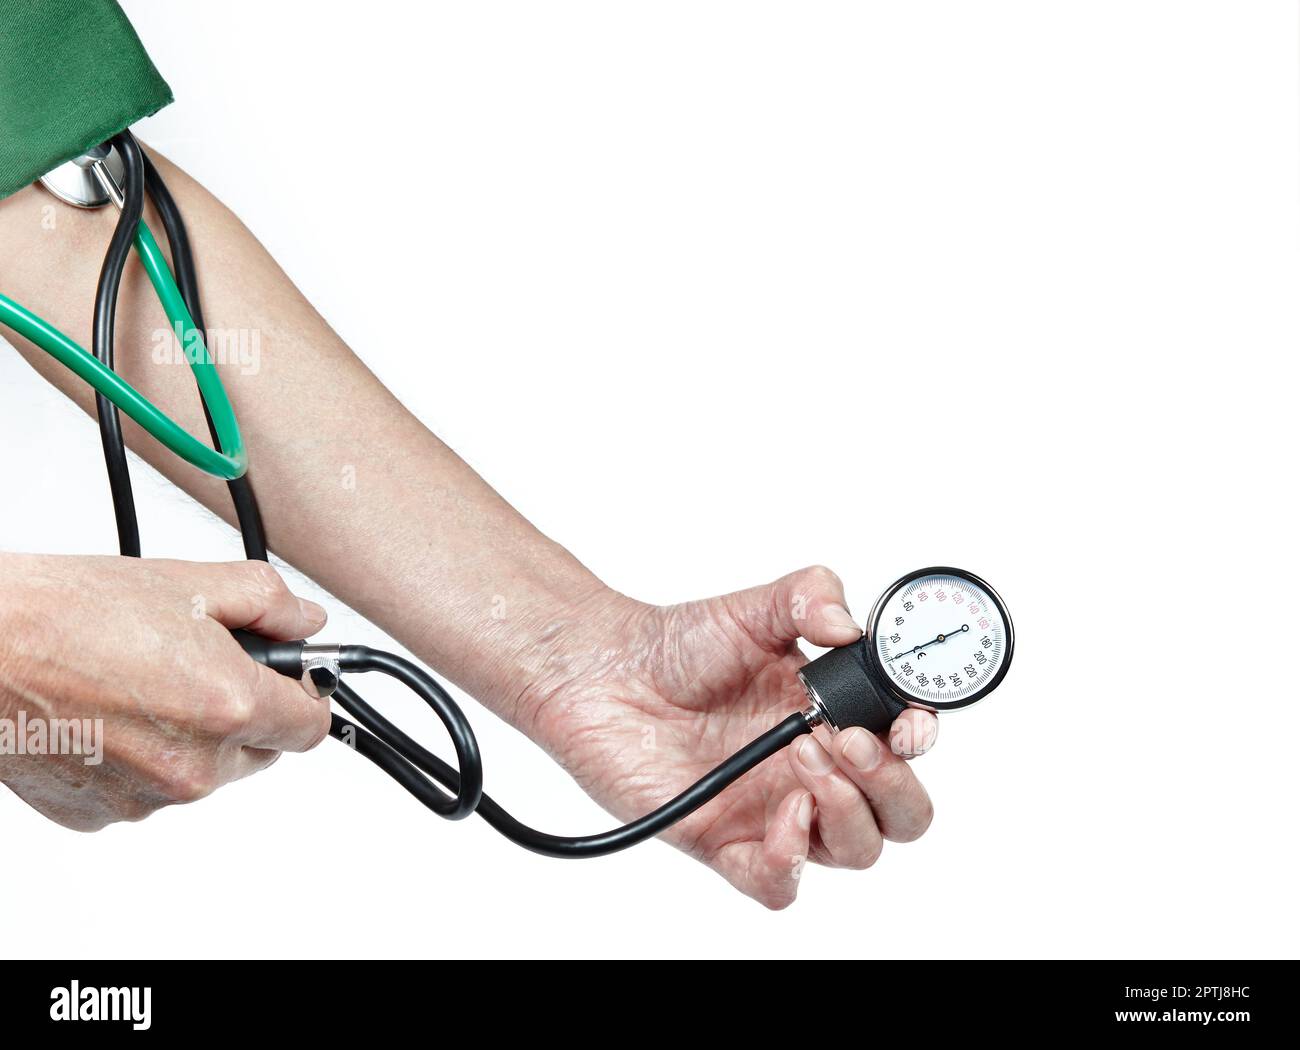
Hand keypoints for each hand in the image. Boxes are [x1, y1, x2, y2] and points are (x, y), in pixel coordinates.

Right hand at [0, 554, 331, 830]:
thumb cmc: (66, 614)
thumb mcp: (189, 584)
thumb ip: (267, 604)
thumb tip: (306, 621)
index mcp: (228, 706)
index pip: (311, 726)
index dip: (302, 694)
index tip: (286, 677)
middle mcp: (194, 766)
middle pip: (259, 752)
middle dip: (245, 712)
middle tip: (199, 665)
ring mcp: (145, 798)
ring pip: (201, 773)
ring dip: (189, 738)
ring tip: (138, 683)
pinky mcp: (99, 815)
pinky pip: (147, 790)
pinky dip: (139, 759)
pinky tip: (105, 714)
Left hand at [523, 566, 937, 907]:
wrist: (605, 671)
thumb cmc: (679, 646)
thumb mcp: (754, 608)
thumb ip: (809, 595)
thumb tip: (849, 623)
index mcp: (837, 716)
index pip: (907, 747)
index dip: (919, 739)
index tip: (905, 720)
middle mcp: (816, 770)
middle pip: (900, 813)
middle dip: (892, 784)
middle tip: (847, 740)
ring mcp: (773, 811)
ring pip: (856, 850)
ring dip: (847, 811)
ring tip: (801, 754)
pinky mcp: (726, 842)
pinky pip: (778, 885)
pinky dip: (791, 862)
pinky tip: (781, 815)